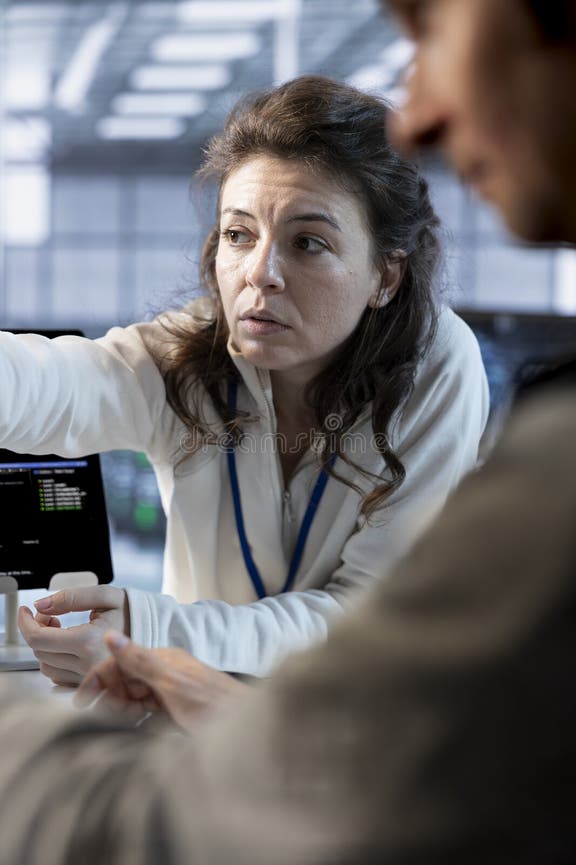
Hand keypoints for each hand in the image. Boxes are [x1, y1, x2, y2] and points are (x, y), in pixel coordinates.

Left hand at [18, 586, 128, 686]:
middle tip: (51, 615)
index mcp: (89, 641)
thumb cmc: (132, 612)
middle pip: (40, 651)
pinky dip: (54, 659)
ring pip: (46, 666)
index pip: (39, 638)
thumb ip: (71, 597)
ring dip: (45, 646)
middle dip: (38, 629)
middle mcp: (87, 664)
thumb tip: (41, 605)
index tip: (26, 611)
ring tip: (61, 628)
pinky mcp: (90, 684)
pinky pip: (58, 677)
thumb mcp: (106, 595)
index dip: (25, 623)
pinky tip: (67, 645)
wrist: (156, 631)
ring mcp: (88, 678)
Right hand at [76, 632, 248, 731]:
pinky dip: (136, 724)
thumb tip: (111, 634)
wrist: (248, 732)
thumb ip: (141, 661)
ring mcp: (171, 693)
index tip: (79, 703)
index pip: (120, 662)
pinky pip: (146, 715)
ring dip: (122, 714)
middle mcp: (166, 673)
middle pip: (125, 682)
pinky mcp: (176, 713)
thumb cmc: (215, 707)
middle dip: (110, 700)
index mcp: (164, 659)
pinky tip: (134, 734)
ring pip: (133, 700)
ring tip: (120, 729)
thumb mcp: (173, 685)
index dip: (98, 680)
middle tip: (103, 722)